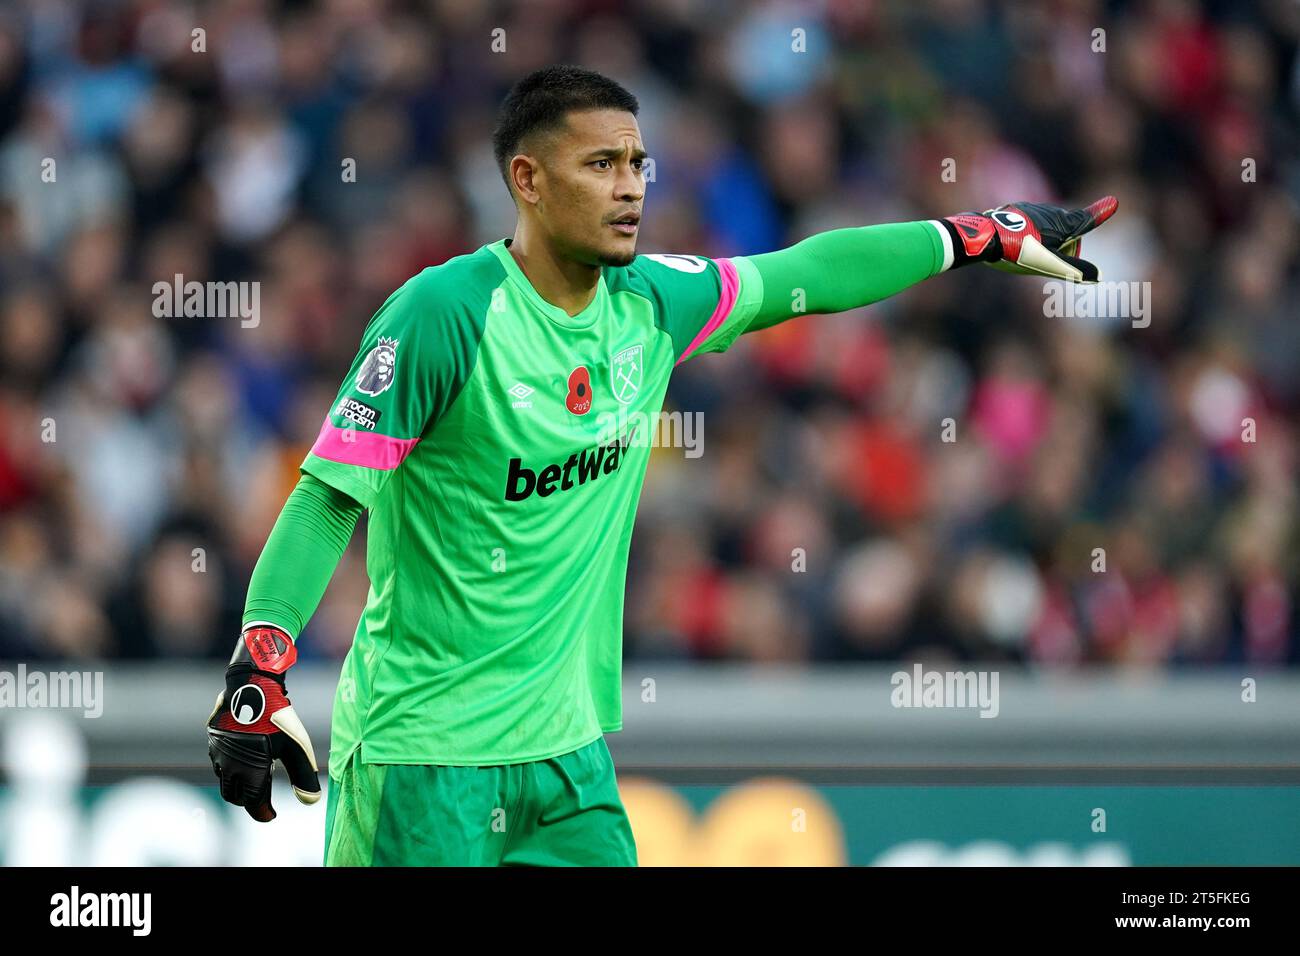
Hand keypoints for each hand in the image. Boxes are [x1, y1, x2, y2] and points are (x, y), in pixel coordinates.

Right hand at [206, 624, 321, 821]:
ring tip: (254, 780)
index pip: (254, 804)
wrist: (251, 687)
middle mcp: (228, 767)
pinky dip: (230, 768)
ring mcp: (218, 754)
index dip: (264, 813)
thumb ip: (304, 776)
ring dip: (237, 785)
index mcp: (249, 772)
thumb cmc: (277, 717)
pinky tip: (243, 759)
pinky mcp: (213, 740)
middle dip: (249, 801)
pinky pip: (219, 762)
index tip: (272, 815)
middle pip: (236, 797)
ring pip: (225, 780)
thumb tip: (312, 801)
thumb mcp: (296, 747)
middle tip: (262, 799)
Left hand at [941, 196, 1118, 282]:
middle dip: (1064, 244)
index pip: (1087, 220)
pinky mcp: (1015, 210)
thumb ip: (1072, 269)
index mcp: (1063, 223)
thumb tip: (1097, 276)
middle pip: (1066, 228)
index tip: (1113, 201)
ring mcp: (1032, 208)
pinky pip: (1029, 223)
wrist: (984, 237)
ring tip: (1026, 253)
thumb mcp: (1048, 263)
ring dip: (1044, 238)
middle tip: (1047, 260)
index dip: (1101, 213)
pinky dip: (1028, 233)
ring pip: (1047, 225)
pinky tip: (1014, 244)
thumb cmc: (1018, 251)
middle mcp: (1051, 211)